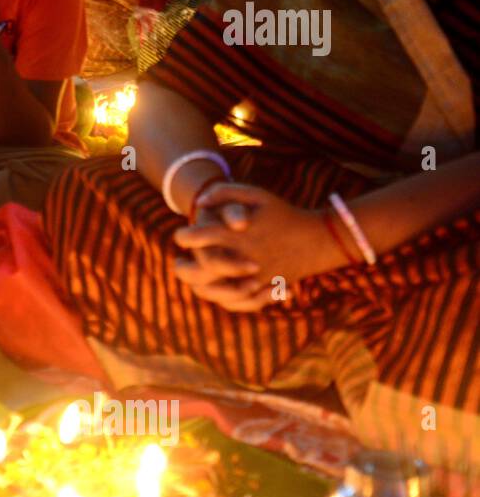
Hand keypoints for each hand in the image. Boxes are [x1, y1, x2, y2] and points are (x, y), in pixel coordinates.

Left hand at [172, 183, 342, 307]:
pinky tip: (215, 292)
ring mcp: (256, 279)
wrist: (319, 239)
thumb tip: (199, 203)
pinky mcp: (266, 291)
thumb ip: (224, 192)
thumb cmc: (282, 213)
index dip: (184, 236)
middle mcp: (244, 258)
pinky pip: (239, 303)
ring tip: (194, 280)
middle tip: (178, 264)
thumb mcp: (256, 193)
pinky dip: (224, 300)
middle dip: (184, 268)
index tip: (180, 236)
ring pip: (217, 292)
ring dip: (200, 287)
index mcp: (239, 235)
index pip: (200, 236)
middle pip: (203, 269)